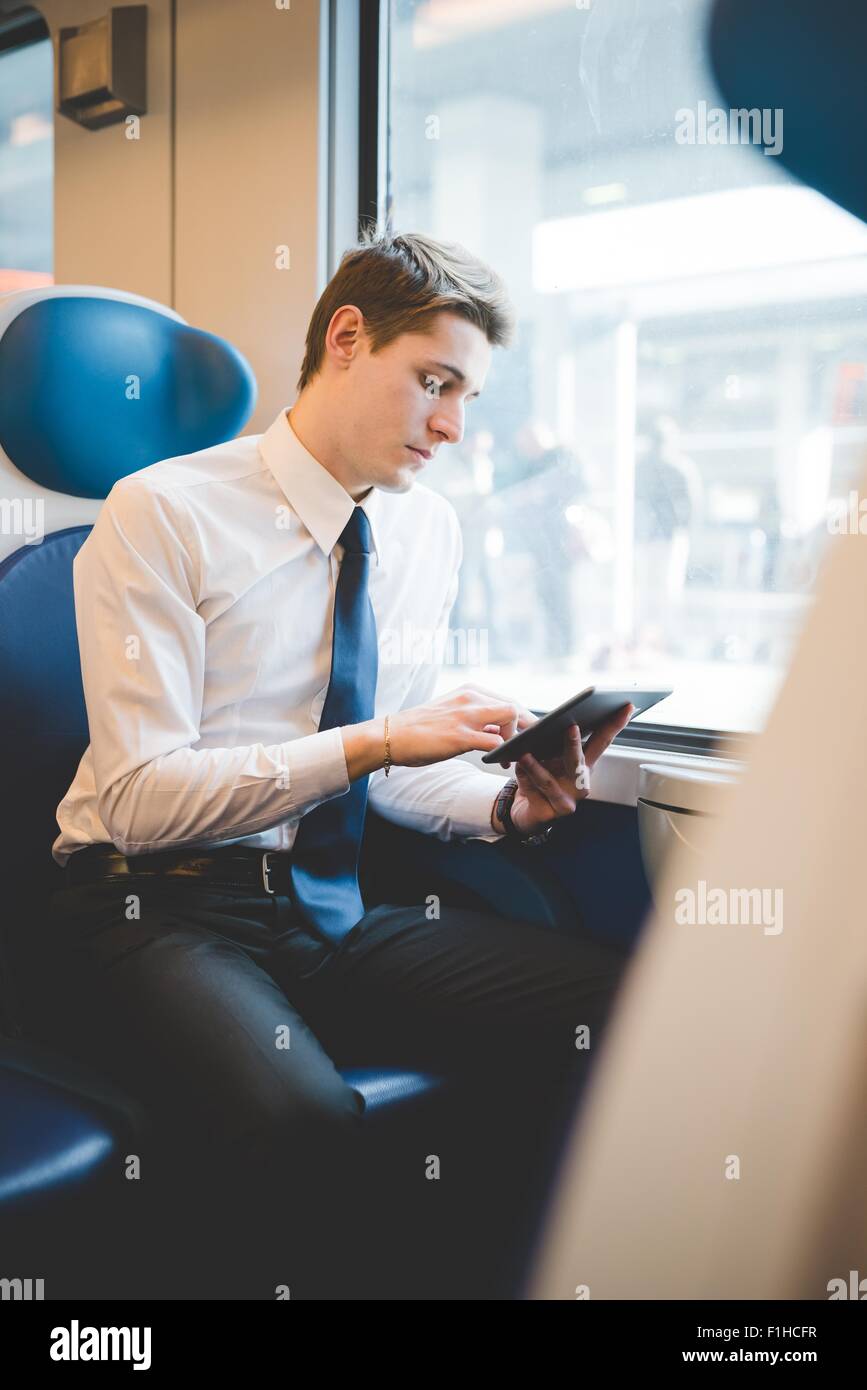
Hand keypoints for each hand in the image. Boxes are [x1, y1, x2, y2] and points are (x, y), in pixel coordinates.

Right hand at [387, 683, 538, 766]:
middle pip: (515, 706)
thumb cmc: (419, 729)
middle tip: (527, 747)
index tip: (525, 734)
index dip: (521, 718)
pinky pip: (494, 742)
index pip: (508, 700)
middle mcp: (470, 698)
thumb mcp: (451, 714)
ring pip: (510, 718)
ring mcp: (465, 716)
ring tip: (510, 758)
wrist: (390, 736)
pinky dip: (503, 752)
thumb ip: (476, 719)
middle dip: (526, 728)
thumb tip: (500, 733)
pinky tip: (500, 762)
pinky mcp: (459, 736)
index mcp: (469, 691)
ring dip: (516, 740)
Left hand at [502, 703, 633, 836]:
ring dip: (537, 767)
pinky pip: (535, 793)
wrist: (526, 812)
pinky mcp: (550, 813)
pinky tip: (518, 768)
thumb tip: (553, 722)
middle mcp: (580, 784)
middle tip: (571, 727)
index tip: (626, 706)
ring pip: (550, 781)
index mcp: (584, 766)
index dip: (615, 725)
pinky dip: (524, 779)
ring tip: (525, 754)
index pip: (603, 742)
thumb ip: (554, 742)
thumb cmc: (541, 780)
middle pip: (579, 761)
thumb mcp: (549, 758)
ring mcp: (567, 800)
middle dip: (574, 745)